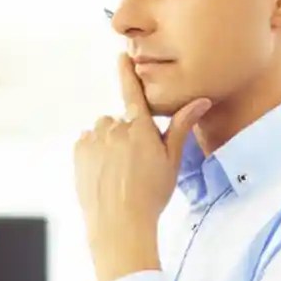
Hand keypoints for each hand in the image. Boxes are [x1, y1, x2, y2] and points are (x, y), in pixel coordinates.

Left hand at [73, 55, 211, 280]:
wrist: (119, 224)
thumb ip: (181, 127)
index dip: (127, 73)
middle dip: (126, 132)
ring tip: (117, 169)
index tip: (121, 56)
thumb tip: (202, 100)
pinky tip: (102, 171)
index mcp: (140, 128)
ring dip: (107, 141)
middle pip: (120, 119)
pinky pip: (86, 141)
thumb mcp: (172, 161)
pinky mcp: (78, 151)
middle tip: (134, 161)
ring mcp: (93, 139)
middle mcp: (114, 128)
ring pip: (101, 130)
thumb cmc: (151, 195)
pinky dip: (92, 151)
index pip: (133, 93)